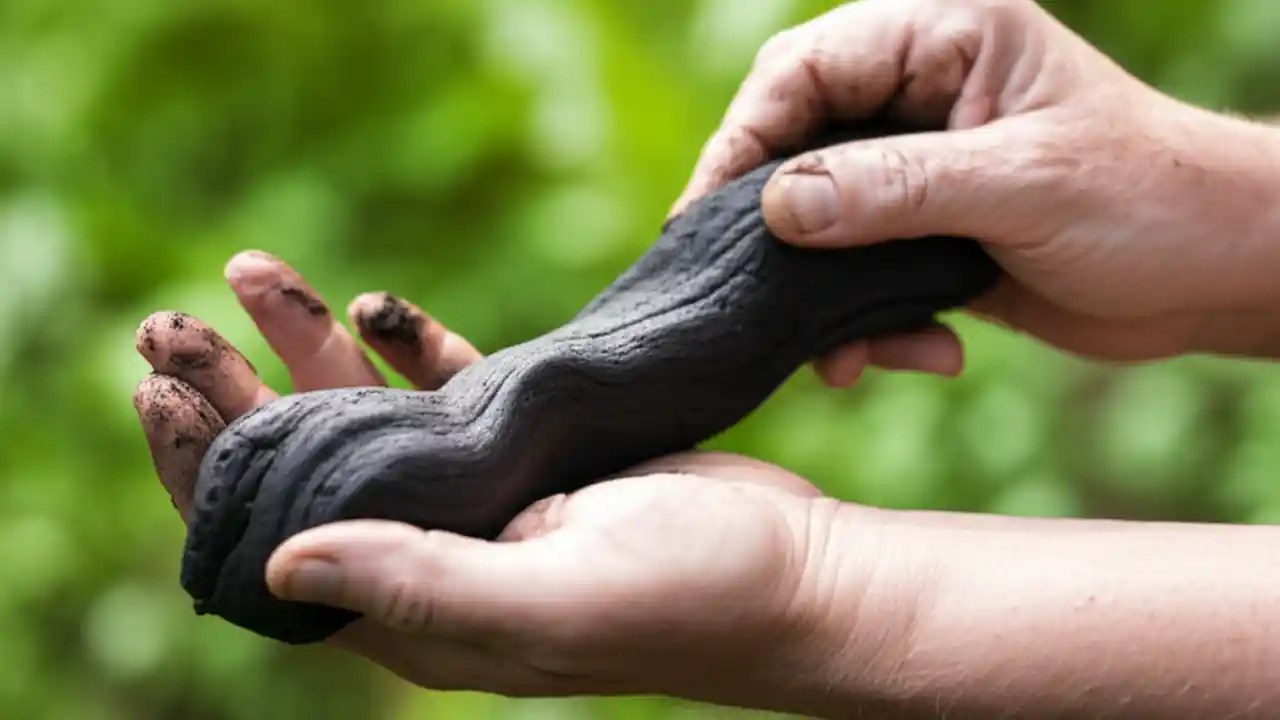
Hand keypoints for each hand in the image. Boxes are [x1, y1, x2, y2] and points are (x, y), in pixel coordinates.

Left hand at [132, 252, 878, 711]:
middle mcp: (437, 563)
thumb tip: (281, 562)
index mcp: (420, 617)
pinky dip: (407, 350)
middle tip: (175, 324)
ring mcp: (483, 507)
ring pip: (370, 424)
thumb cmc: (693, 602)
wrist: (800, 572)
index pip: (277, 549)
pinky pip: (449, 396)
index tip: (161, 398)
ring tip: (257, 274)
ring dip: (311, 356)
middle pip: (309, 476)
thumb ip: (420, 582)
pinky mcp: (533, 457)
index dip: (210, 478)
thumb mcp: (554, 602)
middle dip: (240, 401)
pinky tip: (375, 307)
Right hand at [675, 0, 1279, 381]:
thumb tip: (777, 207)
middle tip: (743, 289)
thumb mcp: (1020, 186)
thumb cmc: (1148, 199)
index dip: (747, 136)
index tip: (709, 214)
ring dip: (821, 293)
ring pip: (819, 219)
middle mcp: (920, 94)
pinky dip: (869, 322)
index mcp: (943, 38)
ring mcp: (918, 167)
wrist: (1215, 273)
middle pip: (795, 144)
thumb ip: (896, 189)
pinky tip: (921, 353)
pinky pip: (858, 271)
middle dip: (774, 227)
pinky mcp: (924, 231)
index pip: (805, 68)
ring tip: (842, 358)